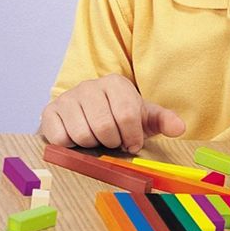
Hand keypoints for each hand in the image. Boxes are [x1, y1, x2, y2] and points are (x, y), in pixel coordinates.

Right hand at [39, 74, 185, 153]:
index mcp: (116, 83)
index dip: (132, 137)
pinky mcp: (50, 112)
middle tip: (112, 142)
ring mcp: (67, 98)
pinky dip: (71, 147)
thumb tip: (179, 128)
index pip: (127, 115)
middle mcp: (89, 86)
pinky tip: (77, 140)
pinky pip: (60, 139)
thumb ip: (163, 121)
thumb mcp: (143, 118)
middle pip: (104, 126)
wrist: (87, 116)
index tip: (132, 143)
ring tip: (96, 139)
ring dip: (92, 146)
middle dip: (112, 142)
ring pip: (82, 134)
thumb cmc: (118, 118)